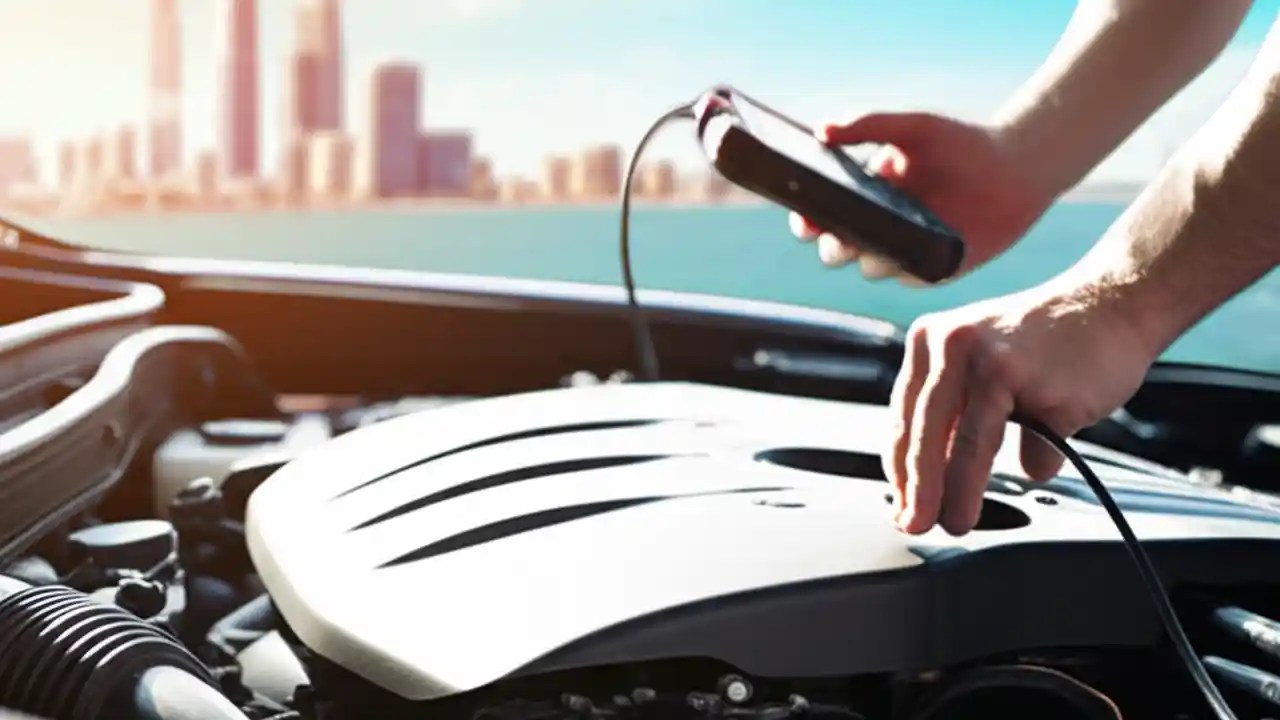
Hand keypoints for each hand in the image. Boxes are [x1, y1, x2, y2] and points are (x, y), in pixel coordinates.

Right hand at [790, 112, 1053, 281]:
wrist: (1017, 167)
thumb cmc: (960, 144)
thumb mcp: (913, 128)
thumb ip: (868, 125)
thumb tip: (821, 131)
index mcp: (863, 197)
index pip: (819, 216)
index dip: (805, 220)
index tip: (804, 216)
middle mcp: (878, 229)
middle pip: (835, 251)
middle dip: (832, 244)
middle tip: (837, 230)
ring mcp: (904, 252)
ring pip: (870, 267)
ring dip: (869, 254)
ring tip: (879, 235)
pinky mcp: (933, 269)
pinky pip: (908, 276)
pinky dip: (906, 265)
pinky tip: (911, 248)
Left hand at [887, 281, 1159, 535]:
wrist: (1113, 302)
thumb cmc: (1048, 339)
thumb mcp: (981, 361)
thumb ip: (958, 411)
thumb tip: (939, 476)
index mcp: (931, 341)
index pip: (904, 416)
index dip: (900, 467)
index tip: (901, 502)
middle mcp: (953, 344)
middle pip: (925, 432)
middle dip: (919, 489)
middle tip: (916, 523)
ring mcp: (994, 360)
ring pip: (966, 443)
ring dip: (959, 491)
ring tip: (957, 521)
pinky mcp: (1038, 381)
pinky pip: (1030, 441)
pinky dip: (1034, 465)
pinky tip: (1035, 476)